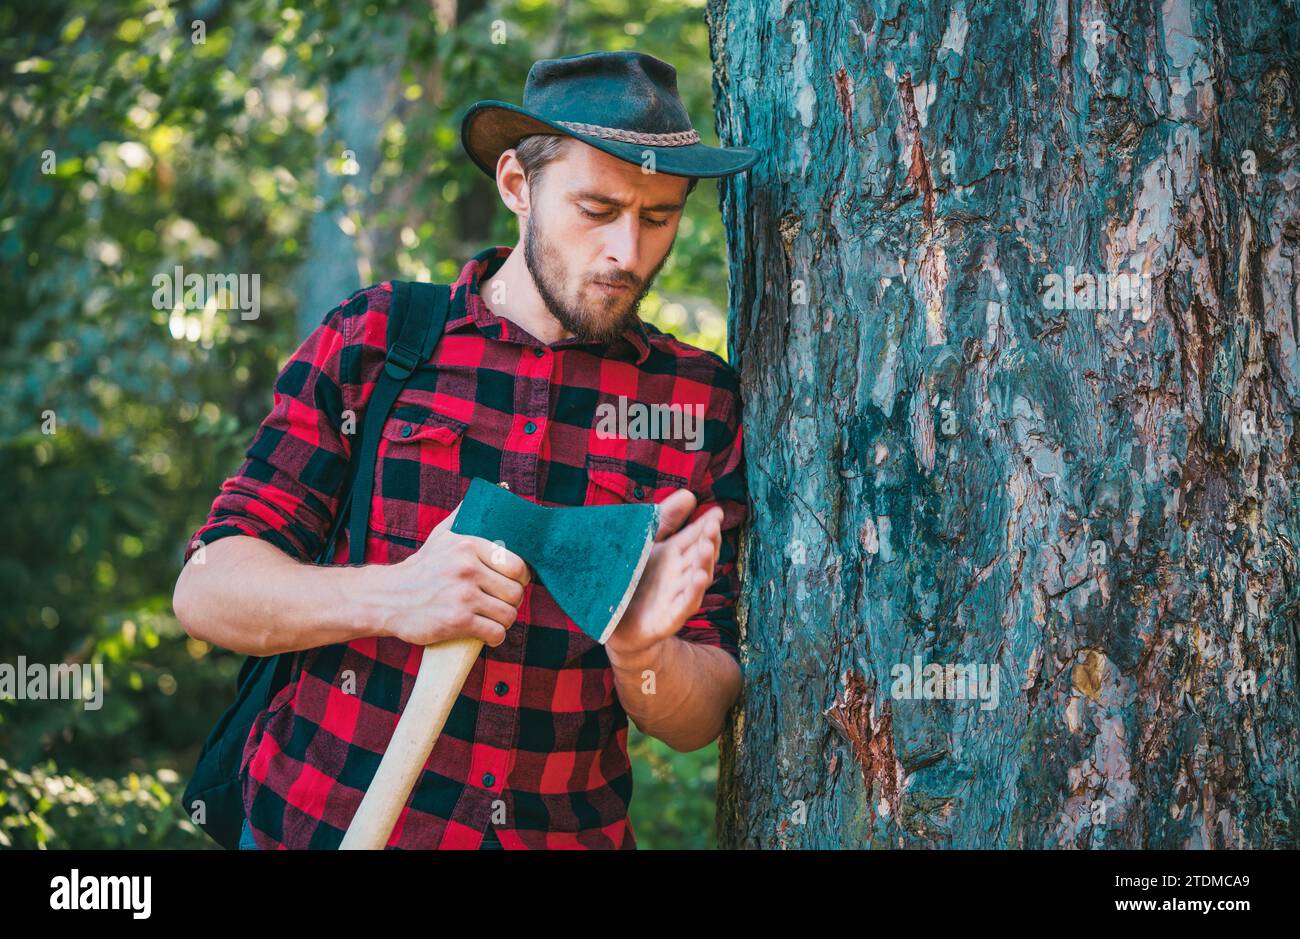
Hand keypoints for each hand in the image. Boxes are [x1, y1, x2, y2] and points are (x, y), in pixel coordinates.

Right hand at [364, 503, 530, 647]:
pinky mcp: (457, 621)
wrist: (388, 598)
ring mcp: (463, 596)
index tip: (514, 582)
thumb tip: (499, 487)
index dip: (521, 577)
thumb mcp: (442, 535)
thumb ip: (467, 514)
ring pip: (509, 614)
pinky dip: (495, 636)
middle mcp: (466, 569)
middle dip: (512, 601)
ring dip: (505, 620)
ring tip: (494, 618)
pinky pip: (495, 633)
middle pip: (515, 592)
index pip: (517, 564)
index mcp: (467, 545)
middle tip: (502, 602)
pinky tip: (487, 632)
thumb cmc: (422, 567)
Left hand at [607, 489, 722, 667]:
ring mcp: (676, 596)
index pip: (696, 536)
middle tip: (713, 525)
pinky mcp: (667, 619)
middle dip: (708, 540)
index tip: (717, 511)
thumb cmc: (631, 580)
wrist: (613, 623)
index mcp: (674, 554)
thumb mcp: (646, 544)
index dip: (707, 524)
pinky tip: (700, 579)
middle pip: (699, 555)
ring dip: (704, 563)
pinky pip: (683, 606)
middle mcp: (679, 574)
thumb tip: (690, 494)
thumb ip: (665, 520)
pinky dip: (692, 593)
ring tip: (708, 546)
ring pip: (696, 579)